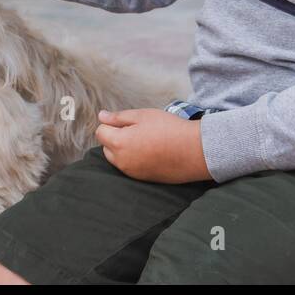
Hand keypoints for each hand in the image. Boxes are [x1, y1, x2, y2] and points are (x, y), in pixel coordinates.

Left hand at [94, 108, 211, 182]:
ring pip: (118, 159)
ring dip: (124, 149)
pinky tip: (151, 152)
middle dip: (116, 137)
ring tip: (146, 141)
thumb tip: (101, 116)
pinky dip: (135, 159)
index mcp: (118, 143)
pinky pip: (130, 168)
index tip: (128, 121)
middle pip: (107, 147)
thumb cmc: (168, 129)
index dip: (111, 124)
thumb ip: (118, 117)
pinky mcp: (142, 179)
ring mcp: (132, 173)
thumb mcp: (142, 116)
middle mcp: (121, 161)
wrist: (193, 150)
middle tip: (138, 130)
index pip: (100, 132)